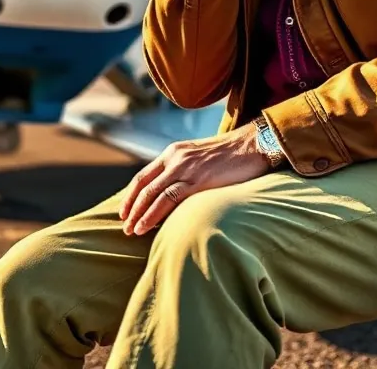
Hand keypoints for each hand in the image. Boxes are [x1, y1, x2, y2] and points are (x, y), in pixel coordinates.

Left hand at [118, 125, 269, 235]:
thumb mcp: (199, 158)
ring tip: (131, 231)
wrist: (253, 145)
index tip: (124, 211)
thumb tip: (173, 192)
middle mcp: (175, 158)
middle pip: (143, 185)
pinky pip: (169, 199)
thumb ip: (184, 170)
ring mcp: (185, 168)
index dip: (131, 195)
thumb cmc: (230, 155)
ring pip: (152, 194)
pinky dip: (153, 214)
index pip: (143, 175)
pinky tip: (146, 227)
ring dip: (139, 215)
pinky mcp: (198, 180)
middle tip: (123, 226)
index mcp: (173, 152)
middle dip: (131, 207)